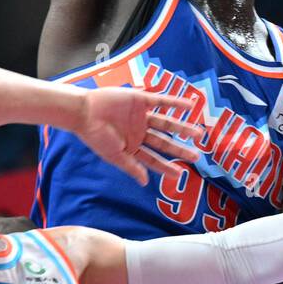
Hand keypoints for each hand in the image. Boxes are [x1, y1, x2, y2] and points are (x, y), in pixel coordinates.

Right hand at [74, 88, 201, 186]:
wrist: (84, 112)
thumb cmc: (96, 136)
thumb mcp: (114, 156)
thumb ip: (131, 167)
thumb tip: (145, 182)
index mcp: (133, 146)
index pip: (154, 158)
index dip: (166, 166)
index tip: (180, 174)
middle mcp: (140, 132)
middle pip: (164, 142)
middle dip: (180, 149)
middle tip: (197, 156)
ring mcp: (141, 116)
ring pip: (166, 123)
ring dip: (182, 127)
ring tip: (198, 134)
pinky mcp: (140, 100)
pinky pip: (161, 101)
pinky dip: (175, 103)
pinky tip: (189, 105)